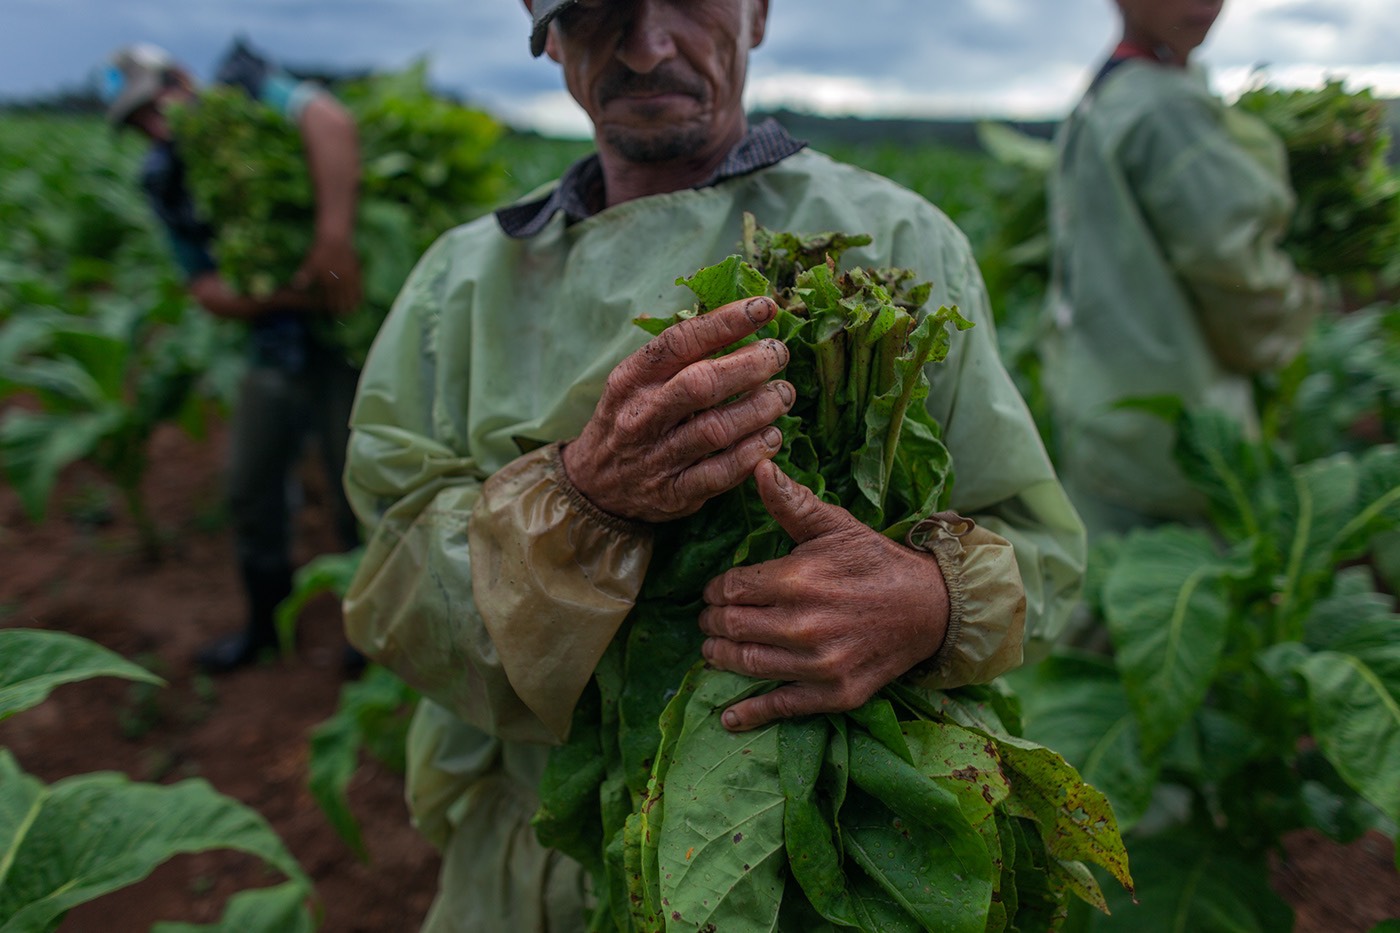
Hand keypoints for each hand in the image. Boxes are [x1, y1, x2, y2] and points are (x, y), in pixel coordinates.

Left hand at [294, 233, 362, 314]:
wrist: (335, 238)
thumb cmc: (321, 251)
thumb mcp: (310, 263)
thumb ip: (305, 276)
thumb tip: (295, 286)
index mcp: (330, 281)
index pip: (331, 299)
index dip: (332, 308)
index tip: (332, 314)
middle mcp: (342, 281)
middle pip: (343, 300)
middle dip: (342, 308)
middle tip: (342, 315)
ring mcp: (351, 277)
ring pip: (353, 295)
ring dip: (352, 303)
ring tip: (352, 311)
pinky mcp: (356, 272)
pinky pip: (360, 286)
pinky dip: (360, 294)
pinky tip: (360, 298)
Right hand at [561, 296, 794, 522]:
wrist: (596, 485)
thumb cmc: (631, 419)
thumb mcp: (638, 381)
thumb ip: (680, 356)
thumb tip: (740, 319)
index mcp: (632, 379)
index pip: (681, 341)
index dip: (726, 321)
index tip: (764, 308)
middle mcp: (641, 416)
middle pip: (702, 384)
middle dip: (750, 365)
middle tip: (778, 354)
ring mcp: (657, 457)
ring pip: (717, 429)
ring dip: (760, 408)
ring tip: (783, 394)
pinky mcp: (674, 493)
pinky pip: (720, 474)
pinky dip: (752, 454)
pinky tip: (771, 437)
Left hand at [698, 460, 949, 731]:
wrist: (930, 608)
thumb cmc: (875, 562)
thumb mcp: (834, 526)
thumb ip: (791, 502)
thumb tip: (759, 466)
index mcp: (798, 580)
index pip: (731, 589)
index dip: (715, 591)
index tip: (715, 593)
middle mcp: (804, 626)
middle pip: (732, 628)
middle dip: (713, 623)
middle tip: (710, 620)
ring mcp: (820, 664)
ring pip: (747, 664)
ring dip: (720, 658)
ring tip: (714, 651)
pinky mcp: (835, 693)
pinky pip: (782, 707)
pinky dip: (751, 714)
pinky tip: (729, 717)